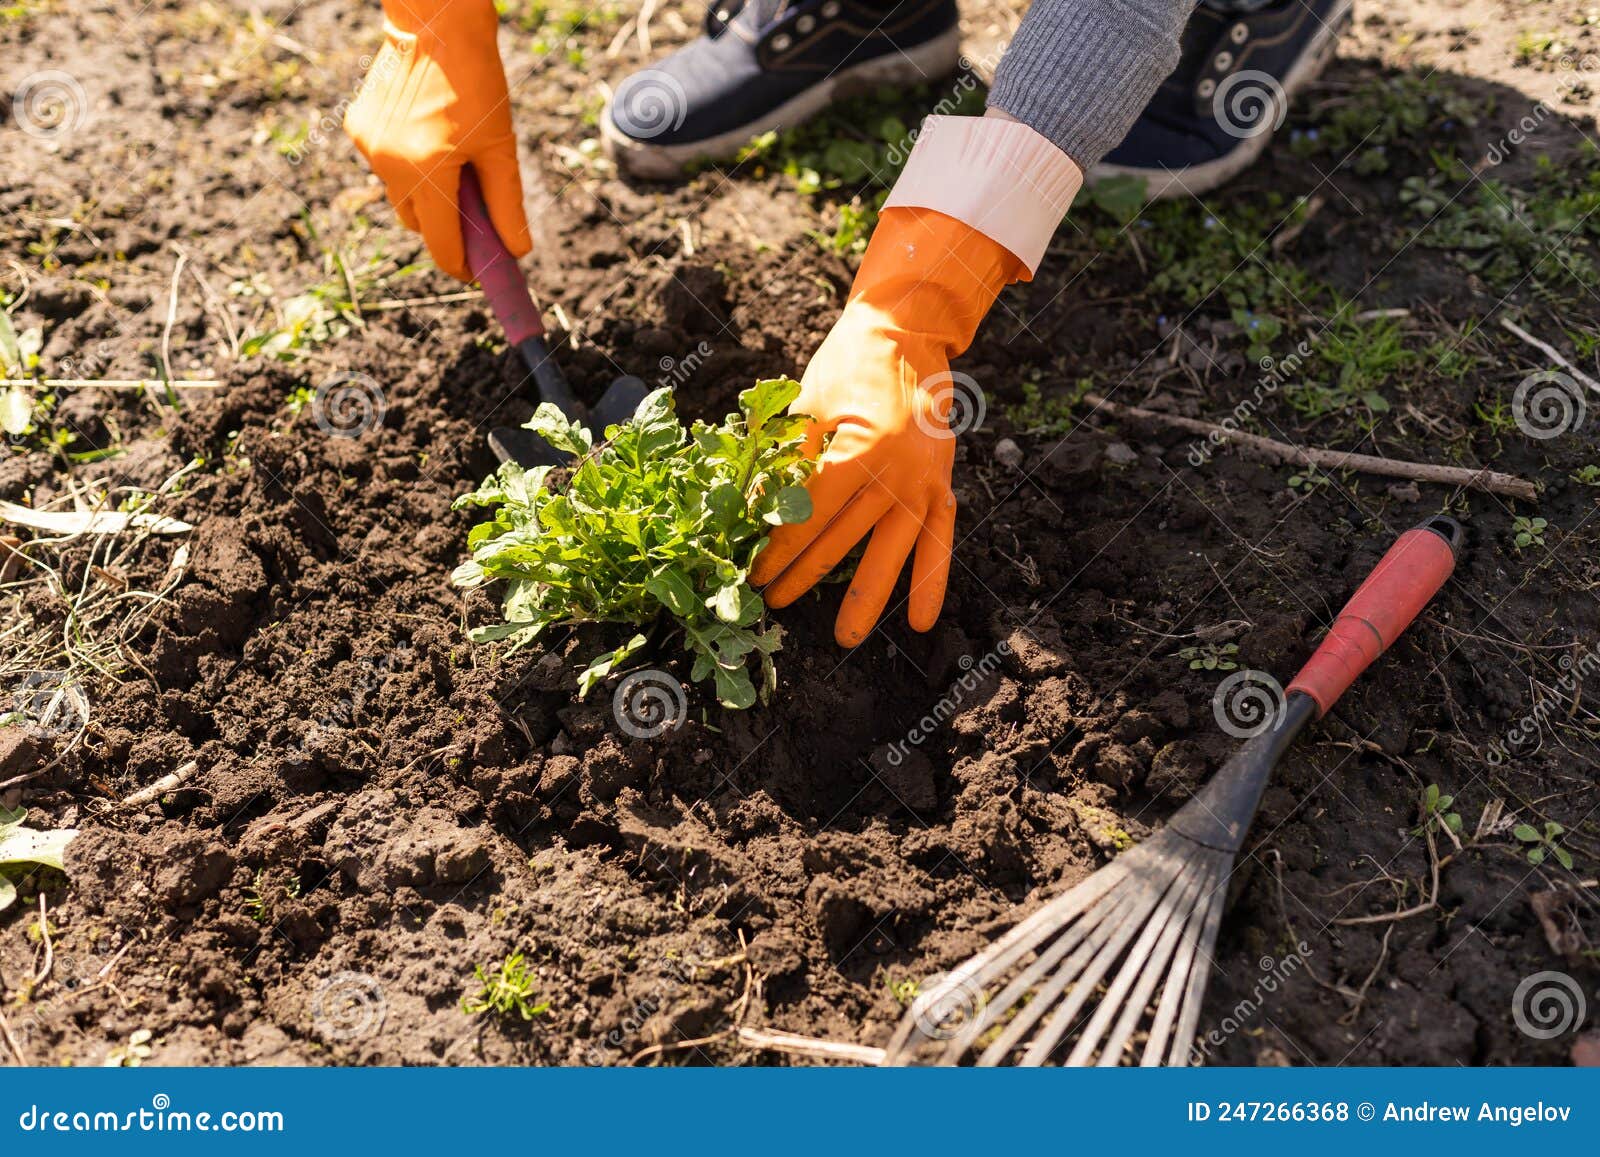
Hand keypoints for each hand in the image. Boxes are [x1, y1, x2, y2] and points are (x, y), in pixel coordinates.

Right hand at [344, 0, 529, 281]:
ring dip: (427, 194)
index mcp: (427, 172)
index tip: (479, 274)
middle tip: (475, 215)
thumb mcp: (501, 146)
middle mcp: (389, 164)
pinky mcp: (357, 128)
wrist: (435, 24)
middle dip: (445, 226)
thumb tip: (517, 252)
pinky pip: (386, 165)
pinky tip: (428, 134)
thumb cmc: (476, 83)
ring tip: (454, 161)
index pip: (441, 244)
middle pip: (418, 224)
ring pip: (401, 195)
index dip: (462, 266)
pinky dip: (409, 165)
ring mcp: (368, 147)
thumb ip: (506, 204)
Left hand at [751, 207, 1025, 646]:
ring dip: (865, 597)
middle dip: (805, 576)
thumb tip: (752, 515)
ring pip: (891, 552)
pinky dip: (930, 581)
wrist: (906, 333)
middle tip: (776, 606)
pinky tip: (919, 622)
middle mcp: (898, 473)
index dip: (779, 549)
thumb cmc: (847, 365)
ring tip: (845, 639)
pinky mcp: (942, 486)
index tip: (755, 575)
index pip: (810, 515)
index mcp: (860, 450)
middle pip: (844, 540)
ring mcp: (925, 483)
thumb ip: (786, 460)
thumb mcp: (806, 404)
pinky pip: (939, 542)